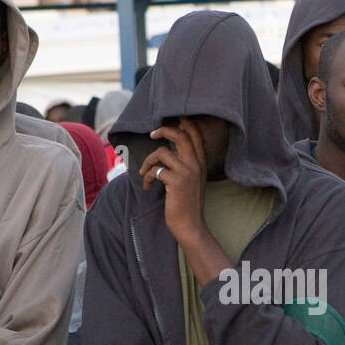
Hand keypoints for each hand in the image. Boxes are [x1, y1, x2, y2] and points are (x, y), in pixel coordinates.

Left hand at [142, 118, 208, 240]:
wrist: (190, 226)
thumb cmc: (187, 204)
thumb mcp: (192, 180)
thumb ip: (186, 164)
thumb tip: (170, 149)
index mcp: (201, 162)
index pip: (195, 135)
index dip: (184, 122)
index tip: (171, 119)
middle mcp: (196, 164)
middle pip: (181, 135)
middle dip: (164, 130)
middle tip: (152, 134)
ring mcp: (187, 172)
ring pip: (163, 152)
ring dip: (148, 161)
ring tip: (144, 173)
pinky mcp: (176, 182)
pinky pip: (155, 171)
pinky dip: (147, 177)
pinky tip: (148, 188)